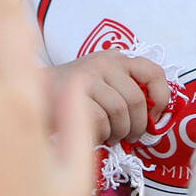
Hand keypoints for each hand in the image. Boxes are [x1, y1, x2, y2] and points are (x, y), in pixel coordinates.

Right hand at [54, 50, 170, 146]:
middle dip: (137, 126)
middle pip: (137, 99)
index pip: (154, 72)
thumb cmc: (73, 97)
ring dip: (119, 131)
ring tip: (111, 136)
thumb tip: (155, 118)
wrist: (35, 95)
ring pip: (120, 111)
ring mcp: (88, 75)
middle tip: (129, 137)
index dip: (161, 98)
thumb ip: (127, 93)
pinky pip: (101, 119)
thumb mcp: (104, 85)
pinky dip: (101, 133)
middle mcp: (104, 62)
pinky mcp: (73, 91)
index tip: (153, 118)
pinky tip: (94, 133)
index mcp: (116, 59)